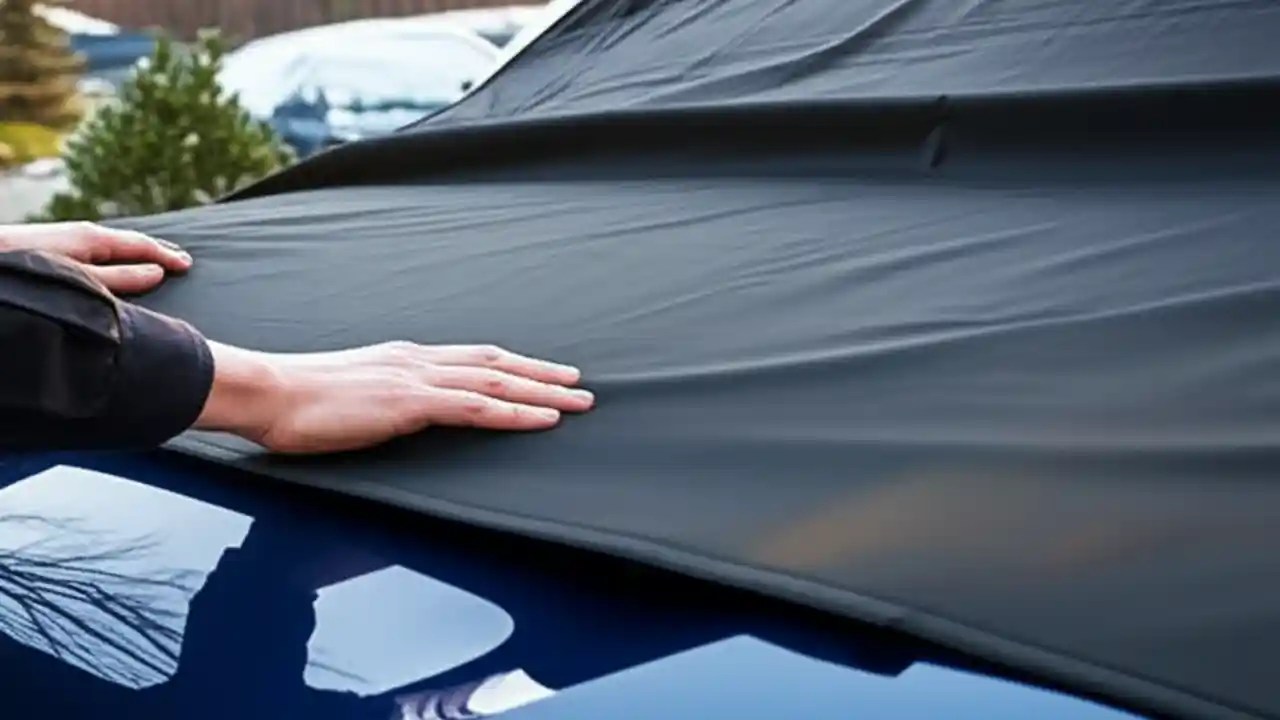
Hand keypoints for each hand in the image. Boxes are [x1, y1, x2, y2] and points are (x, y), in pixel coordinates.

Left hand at [0, 221, 191, 294]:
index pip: (141, 244)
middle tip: (180, 260)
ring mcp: (67, 237)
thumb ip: (119, 278)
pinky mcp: (54, 245)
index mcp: (93, 238)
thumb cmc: (29, 270)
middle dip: (156, 250)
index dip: (167, 255)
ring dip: (137, 253)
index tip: (188, 265)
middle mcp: (83, 233)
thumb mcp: (81, 279)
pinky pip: (98, 249)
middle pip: (128, 241)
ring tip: (155, 262)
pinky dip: (118, 256)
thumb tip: (156, 272)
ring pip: (112, 245)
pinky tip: (116, 265)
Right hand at [196, 340, 594, 453]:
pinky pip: (477, 406)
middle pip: (497, 363)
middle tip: (581, 384)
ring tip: (579, 401)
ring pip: (497, 381)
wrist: (267, 391)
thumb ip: (385, 400)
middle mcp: (419, 360)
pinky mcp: (410, 403)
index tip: (545, 373)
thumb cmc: (298, 401)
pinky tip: (543, 419)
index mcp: (406, 358)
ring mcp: (417, 378)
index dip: (515, 365)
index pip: (474, 357)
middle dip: (543, 375)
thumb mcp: (353, 395)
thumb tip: (403, 414)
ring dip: (543, 392)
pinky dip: (515, 411)